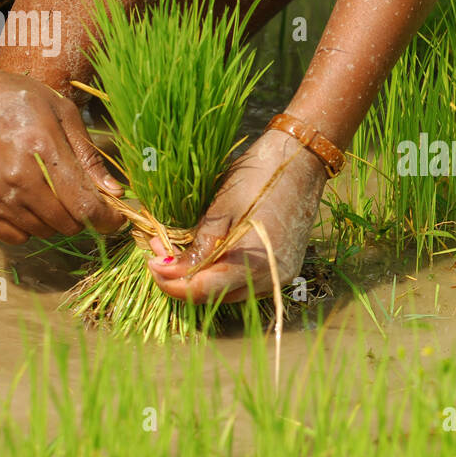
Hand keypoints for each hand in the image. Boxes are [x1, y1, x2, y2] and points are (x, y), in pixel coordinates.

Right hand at [0, 66, 123, 243]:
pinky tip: (25, 201)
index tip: (116, 217)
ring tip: (45, 189)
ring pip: (44, 232)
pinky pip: (16, 237)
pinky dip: (27, 226)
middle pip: (68, 224)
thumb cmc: (14, 100)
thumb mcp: (61, 112)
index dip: (108, 219)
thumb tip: (115, 192)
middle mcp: (19, 179)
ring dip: (54, 219)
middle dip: (81, 214)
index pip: (85, 206)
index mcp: (44, 150)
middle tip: (75, 194)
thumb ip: (88, 156)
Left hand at [148, 128, 327, 302]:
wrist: (304, 160)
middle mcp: (270, 279)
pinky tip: (209, 250)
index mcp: (253, 264)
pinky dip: (222, 271)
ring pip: (229, 291)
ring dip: (201, 276)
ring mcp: (280, 275)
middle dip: (181, 279)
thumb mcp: (222, 207)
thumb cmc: (261, 177)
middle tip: (161, 250)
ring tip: (181, 249)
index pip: (201, 291)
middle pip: (214, 296)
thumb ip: (198, 246)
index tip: (151, 262)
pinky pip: (246, 281)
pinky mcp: (284, 267)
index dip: (170, 282)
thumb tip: (168, 269)